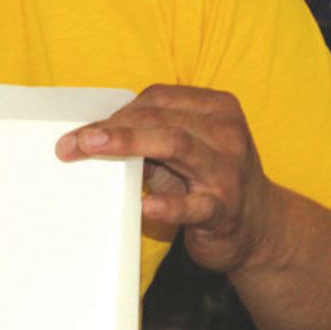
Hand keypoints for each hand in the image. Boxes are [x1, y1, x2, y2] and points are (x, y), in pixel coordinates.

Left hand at [55, 84, 277, 274]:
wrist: (258, 229)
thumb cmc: (209, 183)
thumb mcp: (183, 153)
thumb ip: (149, 137)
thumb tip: (93, 134)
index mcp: (216, 109)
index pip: (158, 99)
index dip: (116, 112)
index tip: (81, 131)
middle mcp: (226, 132)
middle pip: (161, 118)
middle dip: (112, 127)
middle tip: (72, 143)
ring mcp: (228, 170)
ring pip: (177, 145)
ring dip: (129, 143)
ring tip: (93, 148)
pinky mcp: (225, 209)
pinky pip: (195, 205)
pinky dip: (169, 204)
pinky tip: (145, 206)